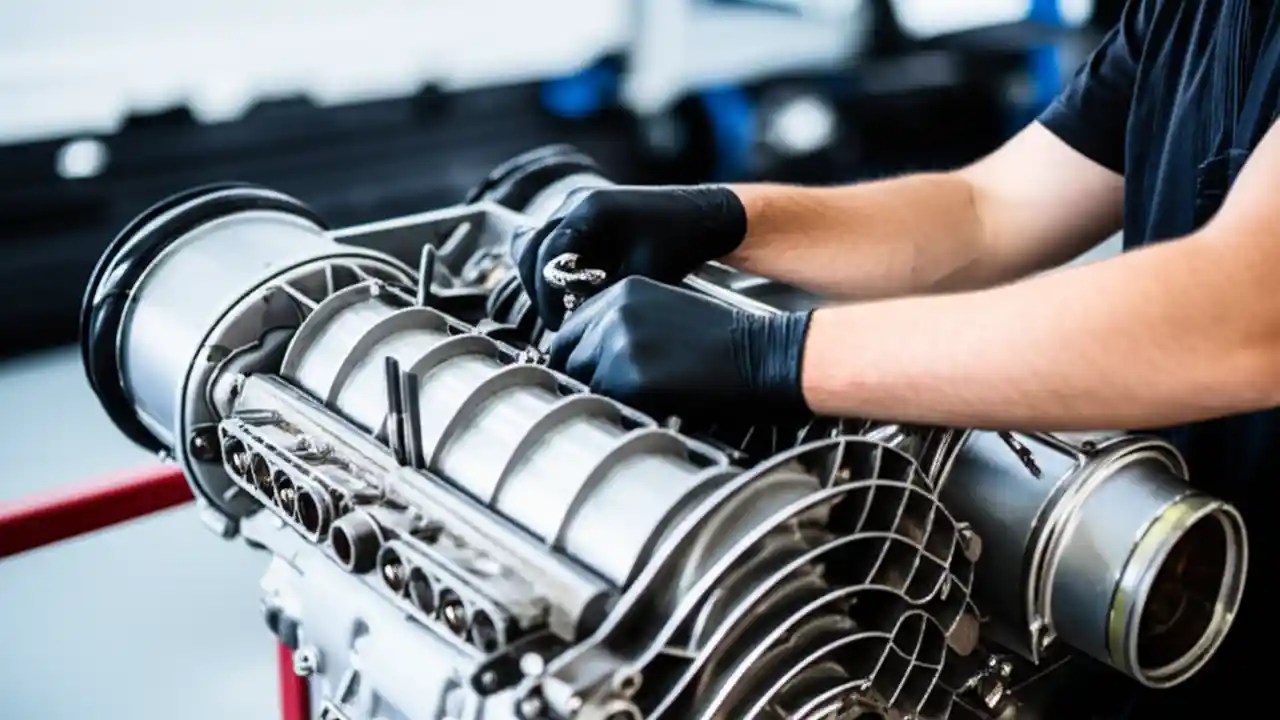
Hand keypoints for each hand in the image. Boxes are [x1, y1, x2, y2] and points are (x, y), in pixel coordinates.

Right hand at [513, 185, 746, 329]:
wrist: (706, 218)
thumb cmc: (681, 244)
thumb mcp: (643, 276)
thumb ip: (603, 296)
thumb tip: (573, 321)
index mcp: (589, 211)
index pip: (546, 258)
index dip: (549, 296)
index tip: (558, 322)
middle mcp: (577, 201)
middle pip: (533, 250)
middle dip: (541, 289)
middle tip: (556, 320)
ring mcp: (578, 203)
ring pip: (539, 245)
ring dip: (545, 278)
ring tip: (563, 308)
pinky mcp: (585, 212)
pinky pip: (555, 240)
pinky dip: (555, 266)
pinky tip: (571, 289)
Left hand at [549, 277, 811, 419]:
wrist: (767, 357)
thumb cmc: (727, 347)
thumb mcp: (668, 318)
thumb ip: (625, 332)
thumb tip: (593, 363)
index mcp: (624, 293)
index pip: (572, 330)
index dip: (582, 358)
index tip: (598, 376)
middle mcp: (614, 312)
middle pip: (567, 355)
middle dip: (585, 379)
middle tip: (615, 397)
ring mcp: (619, 343)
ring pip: (580, 382)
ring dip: (601, 398)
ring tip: (636, 405)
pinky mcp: (630, 376)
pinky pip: (603, 404)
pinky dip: (619, 414)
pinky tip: (648, 411)